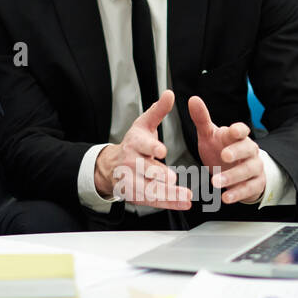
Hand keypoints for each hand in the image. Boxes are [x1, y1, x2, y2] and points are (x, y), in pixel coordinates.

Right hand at [93, 89, 191, 208]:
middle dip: (158, 174)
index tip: (162, 151)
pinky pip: (153, 200)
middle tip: (172, 178)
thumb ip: (158, 111)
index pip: (143, 146)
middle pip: (145, 169)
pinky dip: (169, 203)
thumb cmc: (133, 144)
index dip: (152, 148)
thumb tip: (169, 94)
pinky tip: (183, 203)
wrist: (110, 166)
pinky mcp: (135, 194)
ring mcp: (132, 180)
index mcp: (134, 143)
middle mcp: (131, 162)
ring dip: (168, 194)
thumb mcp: (143, 125)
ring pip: (149, 188)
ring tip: (186, 196)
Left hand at [189, 95, 264, 204]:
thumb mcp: (209, 135)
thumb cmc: (221, 149)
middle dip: (236, 152)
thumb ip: (202, 119)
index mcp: (238, 136)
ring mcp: (254, 167)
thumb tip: (193, 99)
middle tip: (224, 156)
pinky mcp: (255, 184)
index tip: (232, 131)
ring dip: (232, 177)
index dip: (238, 130)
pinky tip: (225, 197)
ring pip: (247, 171)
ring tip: (216, 182)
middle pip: (247, 149)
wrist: (235, 170)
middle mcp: (249, 150)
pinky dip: (237, 193)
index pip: (242, 130)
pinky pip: (248, 189)